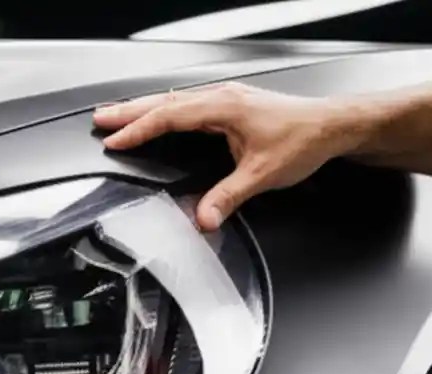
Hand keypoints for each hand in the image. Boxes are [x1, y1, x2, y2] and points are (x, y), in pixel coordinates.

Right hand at [92, 83, 355, 230]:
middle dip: (130, 111)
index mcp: (223, 107)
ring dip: (145, 108)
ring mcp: (227, 98)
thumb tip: (201, 218)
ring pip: (175, 100)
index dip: (138, 130)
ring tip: (119, 116)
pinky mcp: (232, 105)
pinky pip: (189, 104)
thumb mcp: (262, 175)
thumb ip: (227, 198)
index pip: (169, 116)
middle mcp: (222, 97)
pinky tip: (159, 116)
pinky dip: (166, 110)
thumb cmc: (303, 141)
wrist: (331, 127)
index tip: (114, 141)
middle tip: (100, 119)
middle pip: (165, 102)